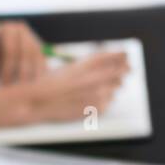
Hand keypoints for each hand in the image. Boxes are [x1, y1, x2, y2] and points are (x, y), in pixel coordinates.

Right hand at [0, 50, 130, 126]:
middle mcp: (97, 78)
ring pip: (115, 89)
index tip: (126, 57)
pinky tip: (86, 100)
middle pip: (121, 72)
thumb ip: (91, 66)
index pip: (117, 56)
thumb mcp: (70, 68)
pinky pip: (107, 103)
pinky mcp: (98, 108)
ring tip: (89, 90)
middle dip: (121, 72)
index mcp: (89, 63)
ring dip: (109, 88)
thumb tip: (111, 64)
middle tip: (120, 73)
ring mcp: (99, 94)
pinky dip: (102, 102)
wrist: (38, 101)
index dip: (123, 56)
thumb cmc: (50, 84)